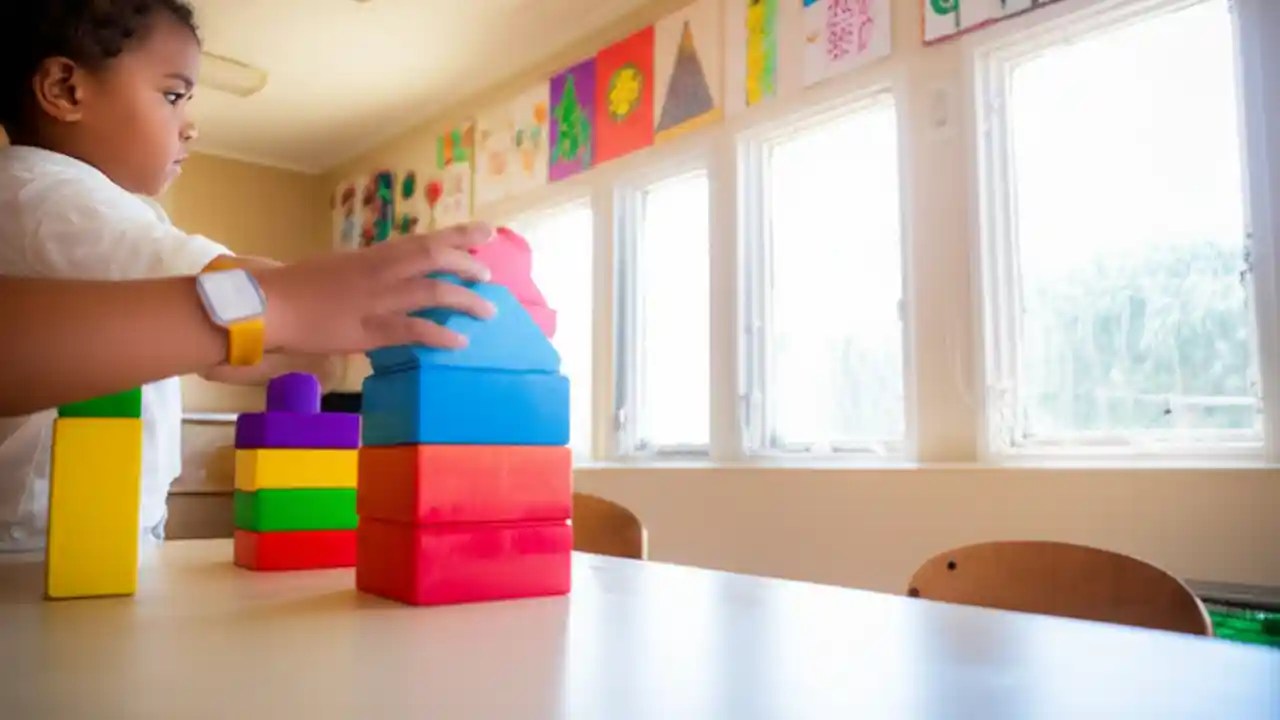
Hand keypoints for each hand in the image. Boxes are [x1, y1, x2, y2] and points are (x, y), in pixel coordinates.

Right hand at [255, 222, 496, 354]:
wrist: (268, 304)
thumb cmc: (299, 285)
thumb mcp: (342, 266)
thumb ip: (372, 269)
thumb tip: (396, 273)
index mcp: (375, 255)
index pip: (424, 239)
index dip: (459, 235)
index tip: (487, 231)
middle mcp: (382, 271)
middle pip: (435, 258)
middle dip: (468, 263)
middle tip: (489, 274)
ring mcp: (378, 300)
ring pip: (433, 293)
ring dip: (466, 301)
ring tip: (487, 310)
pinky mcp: (370, 330)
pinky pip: (413, 331)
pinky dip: (440, 336)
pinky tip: (460, 343)